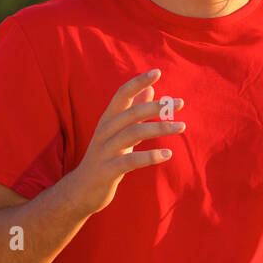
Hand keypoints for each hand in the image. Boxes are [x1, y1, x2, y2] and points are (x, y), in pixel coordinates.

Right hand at [70, 68, 184, 213]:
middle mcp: (104, 131)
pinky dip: (150, 156)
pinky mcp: (107, 170)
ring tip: (181, 126)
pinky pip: (131, 161)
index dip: (138, 82)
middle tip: (180, 103)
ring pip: (133, 133)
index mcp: (107, 120)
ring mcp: (104, 151)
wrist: (81, 190)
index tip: (157, 72)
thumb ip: (133, 110)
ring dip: (159, 128)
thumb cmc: (104, 158)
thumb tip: (151, 89)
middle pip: (131, 113)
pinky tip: (168, 154)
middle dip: (157, 107)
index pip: (122, 94)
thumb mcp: (118, 132)